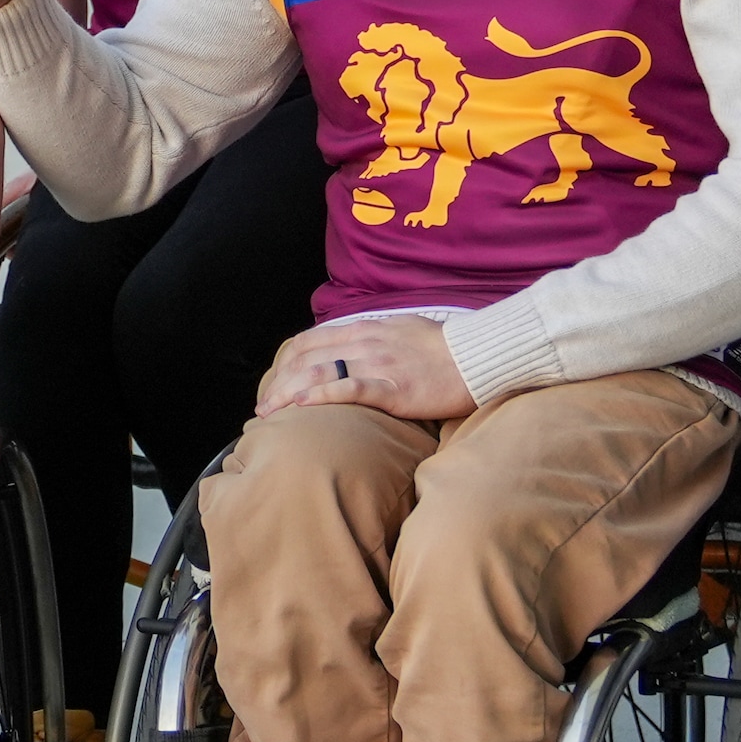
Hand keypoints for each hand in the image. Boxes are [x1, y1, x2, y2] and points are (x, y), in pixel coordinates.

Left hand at [260, 312, 470, 423]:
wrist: (477, 355)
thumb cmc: (443, 347)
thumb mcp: (401, 331)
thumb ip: (373, 338)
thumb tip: (351, 349)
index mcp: (364, 330)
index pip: (309, 341)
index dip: (284, 363)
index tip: (272, 383)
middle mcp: (365, 343)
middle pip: (305, 358)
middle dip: (277, 382)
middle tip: (262, 406)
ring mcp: (378, 364)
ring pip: (319, 372)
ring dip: (287, 392)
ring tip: (268, 411)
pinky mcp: (394, 388)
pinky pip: (350, 388)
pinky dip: (321, 395)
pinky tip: (301, 406)